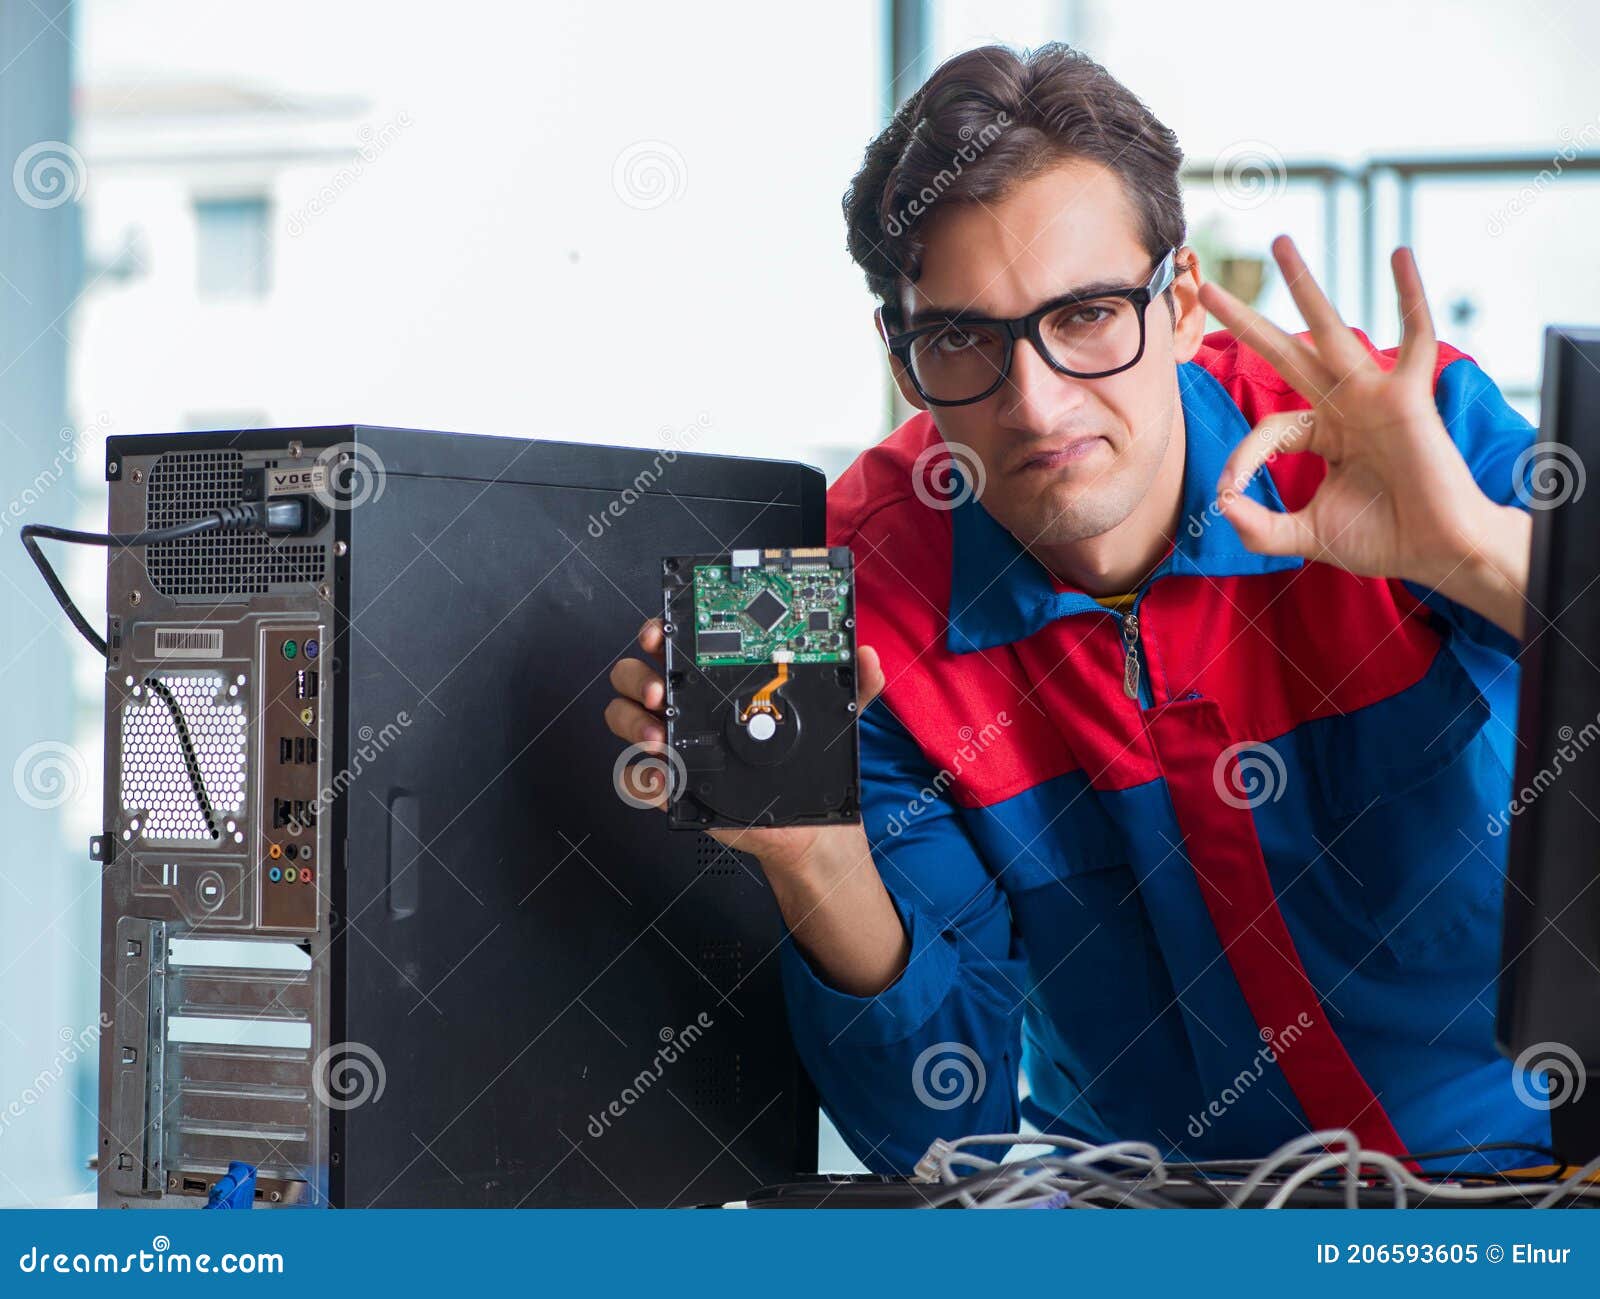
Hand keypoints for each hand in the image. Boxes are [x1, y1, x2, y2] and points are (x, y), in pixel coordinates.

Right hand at [605, 618, 906, 996]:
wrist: (802, 829)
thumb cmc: (806, 767)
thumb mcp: (835, 722)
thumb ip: (855, 686)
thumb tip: (869, 657)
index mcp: (718, 679)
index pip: (675, 641)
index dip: (657, 629)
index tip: (659, 632)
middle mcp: (689, 706)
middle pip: (635, 675)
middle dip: (638, 677)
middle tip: (661, 692)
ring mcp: (675, 743)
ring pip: (625, 717)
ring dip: (633, 724)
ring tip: (660, 739)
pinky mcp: (672, 783)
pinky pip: (639, 777)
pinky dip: (643, 778)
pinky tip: (663, 782)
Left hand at [1198, 236, 1528, 636]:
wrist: (1436, 550)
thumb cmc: (1381, 539)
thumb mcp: (1304, 536)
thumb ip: (1260, 527)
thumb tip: (1220, 506)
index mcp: (1322, 432)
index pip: (1268, 430)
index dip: (1241, 459)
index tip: (1228, 490)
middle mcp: (1344, 405)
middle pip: (1285, 351)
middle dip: (1247, 319)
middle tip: (1207, 286)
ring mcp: (1374, 395)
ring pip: (1332, 331)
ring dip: (1305, 286)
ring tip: (1280, 244)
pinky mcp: (1408, 395)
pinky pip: (1414, 337)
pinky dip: (1411, 297)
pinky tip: (1400, 256)